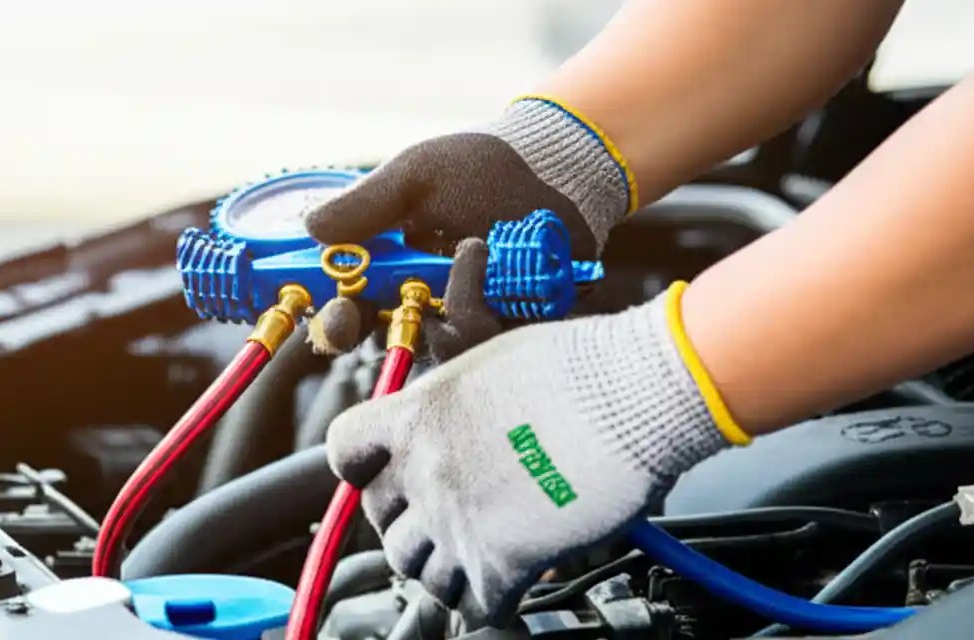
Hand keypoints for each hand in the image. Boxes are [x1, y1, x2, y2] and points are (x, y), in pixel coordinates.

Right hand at [304, 97, 635, 359]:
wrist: (557, 167)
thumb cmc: (484, 167)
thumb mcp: (416, 176)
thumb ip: (366, 203)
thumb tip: (312, 227)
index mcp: (392, 274)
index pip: (350, 317)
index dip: (335, 326)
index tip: (337, 314)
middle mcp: (429, 305)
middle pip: (393, 345)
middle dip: (389, 332)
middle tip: (389, 306)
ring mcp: (476, 320)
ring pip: (450, 350)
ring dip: (456, 305)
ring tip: (473, 247)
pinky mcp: (521, 328)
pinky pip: (500, 343)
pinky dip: (495, 302)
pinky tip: (501, 261)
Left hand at [324, 283, 748, 624]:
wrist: (629, 392)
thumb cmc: (578, 366)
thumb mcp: (493, 365)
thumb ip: (462, 406)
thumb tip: (471, 428)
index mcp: (415, 414)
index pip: (345, 453)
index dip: (364, 471)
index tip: (385, 476)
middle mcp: (423, 470)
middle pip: (385, 525)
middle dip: (413, 527)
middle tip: (448, 522)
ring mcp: (455, 521)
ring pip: (421, 575)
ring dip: (448, 570)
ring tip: (479, 558)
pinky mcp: (500, 563)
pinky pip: (476, 608)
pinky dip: (491, 603)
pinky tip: (513, 584)